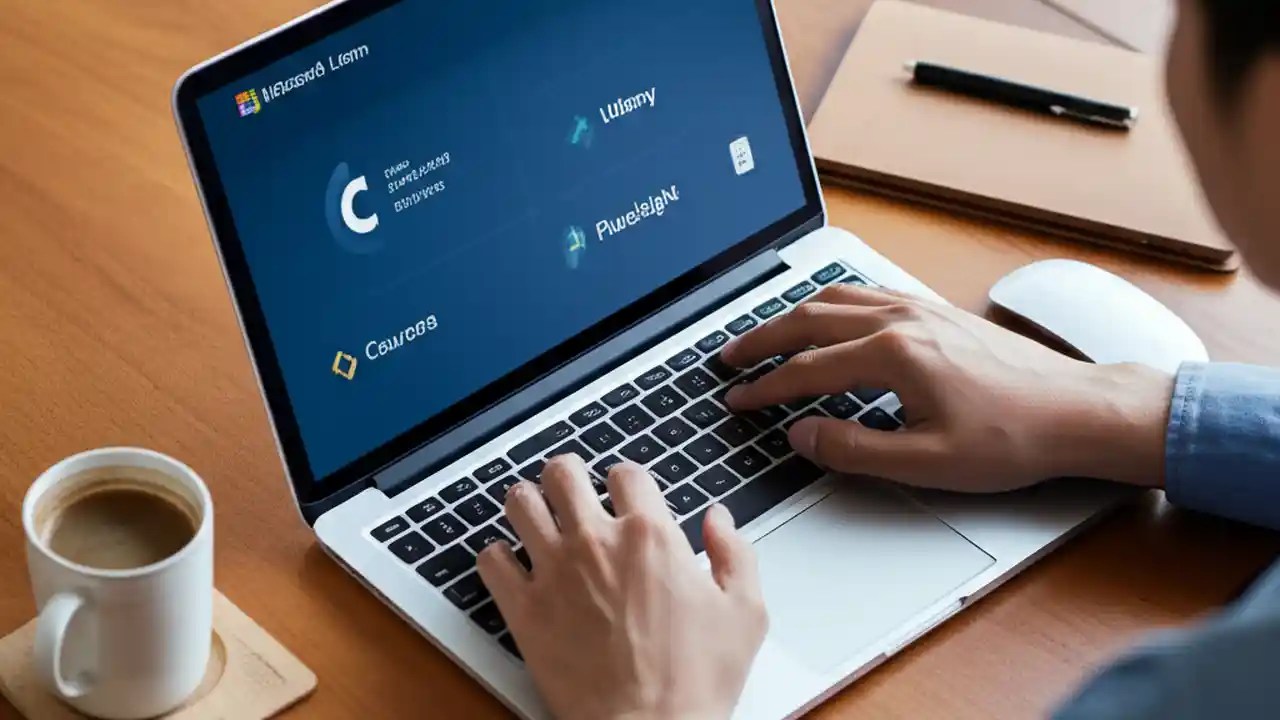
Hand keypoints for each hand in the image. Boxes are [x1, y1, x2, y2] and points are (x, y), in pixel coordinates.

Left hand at [477, 456, 766, 719]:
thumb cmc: (695, 680)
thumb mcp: (745, 612)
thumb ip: (735, 553)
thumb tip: (719, 519)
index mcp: (650, 535)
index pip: (625, 472)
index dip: (625, 480)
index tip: (624, 496)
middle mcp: (596, 542)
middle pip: (563, 472)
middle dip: (566, 476)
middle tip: (570, 491)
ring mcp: (554, 572)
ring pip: (519, 502)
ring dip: (527, 503)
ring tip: (535, 515)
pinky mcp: (524, 609)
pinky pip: (490, 560)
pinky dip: (497, 557)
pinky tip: (511, 566)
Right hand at [721, 284, 1173, 490]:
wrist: (1078, 410)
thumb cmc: (1014, 436)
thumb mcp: (927, 462)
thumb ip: (855, 449)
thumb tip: (803, 436)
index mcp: (894, 355)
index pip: (807, 370)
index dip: (765, 388)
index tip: (738, 400)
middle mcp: (902, 321)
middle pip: (810, 319)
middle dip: (763, 339)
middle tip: (729, 357)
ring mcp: (920, 309)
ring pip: (836, 299)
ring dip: (792, 315)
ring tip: (764, 333)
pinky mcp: (937, 310)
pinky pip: (866, 293)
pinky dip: (830, 301)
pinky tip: (827, 312)